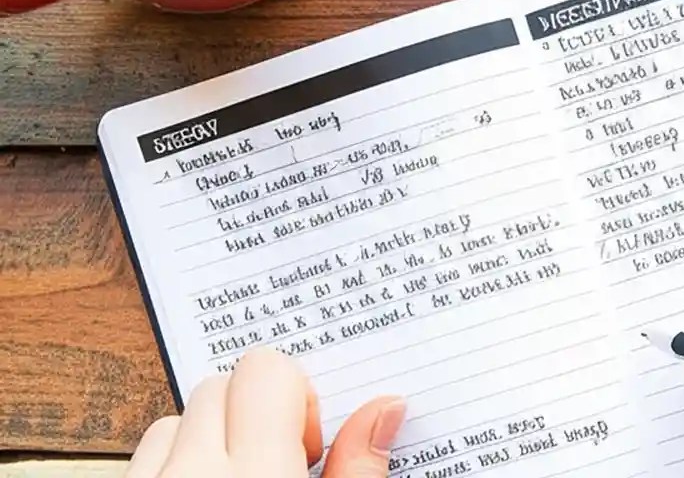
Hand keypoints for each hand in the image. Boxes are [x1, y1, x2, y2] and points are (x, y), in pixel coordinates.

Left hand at [126, 347, 405, 477]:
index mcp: (256, 473)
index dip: (295, 397)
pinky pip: (142, 459)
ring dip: (210, 440)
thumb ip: (358, 470)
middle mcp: (191, 474)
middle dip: (255, 414)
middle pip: (222, 384)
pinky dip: (174, 466)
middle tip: (282, 468)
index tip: (307, 446)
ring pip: (176, 418)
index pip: (265, 370)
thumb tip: (387, 406)